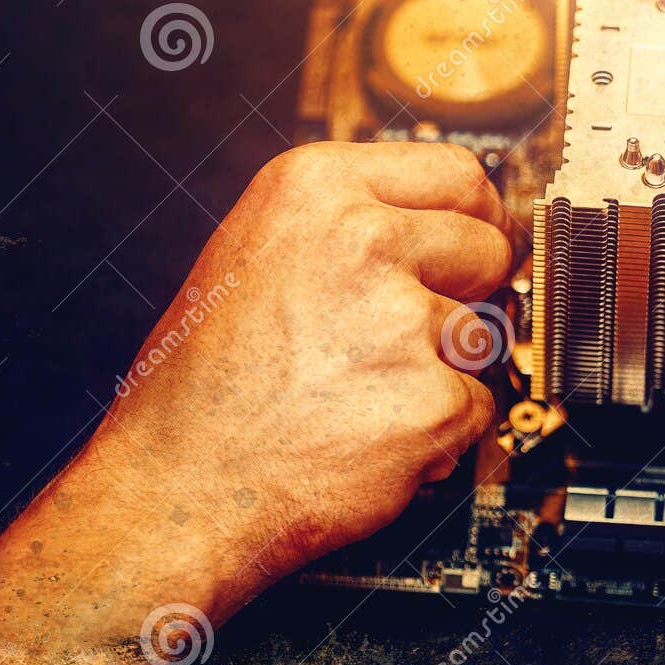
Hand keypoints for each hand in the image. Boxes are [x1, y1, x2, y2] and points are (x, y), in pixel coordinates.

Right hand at [0, 142, 523, 664]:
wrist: (176, 490)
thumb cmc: (204, 386)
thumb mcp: (254, 254)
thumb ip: (346, 223)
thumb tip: (441, 221)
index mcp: (315, 189)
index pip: (457, 174)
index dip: (477, 213)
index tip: (479, 233)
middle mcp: (361, 241)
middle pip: (488, 246)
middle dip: (469, 290)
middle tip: (410, 331)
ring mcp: (400, 321)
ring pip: (480, 333)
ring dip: (443, 368)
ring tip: (362, 393)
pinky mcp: (432, 401)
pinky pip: (477, 404)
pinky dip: (441, 430)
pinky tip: (373, 436)